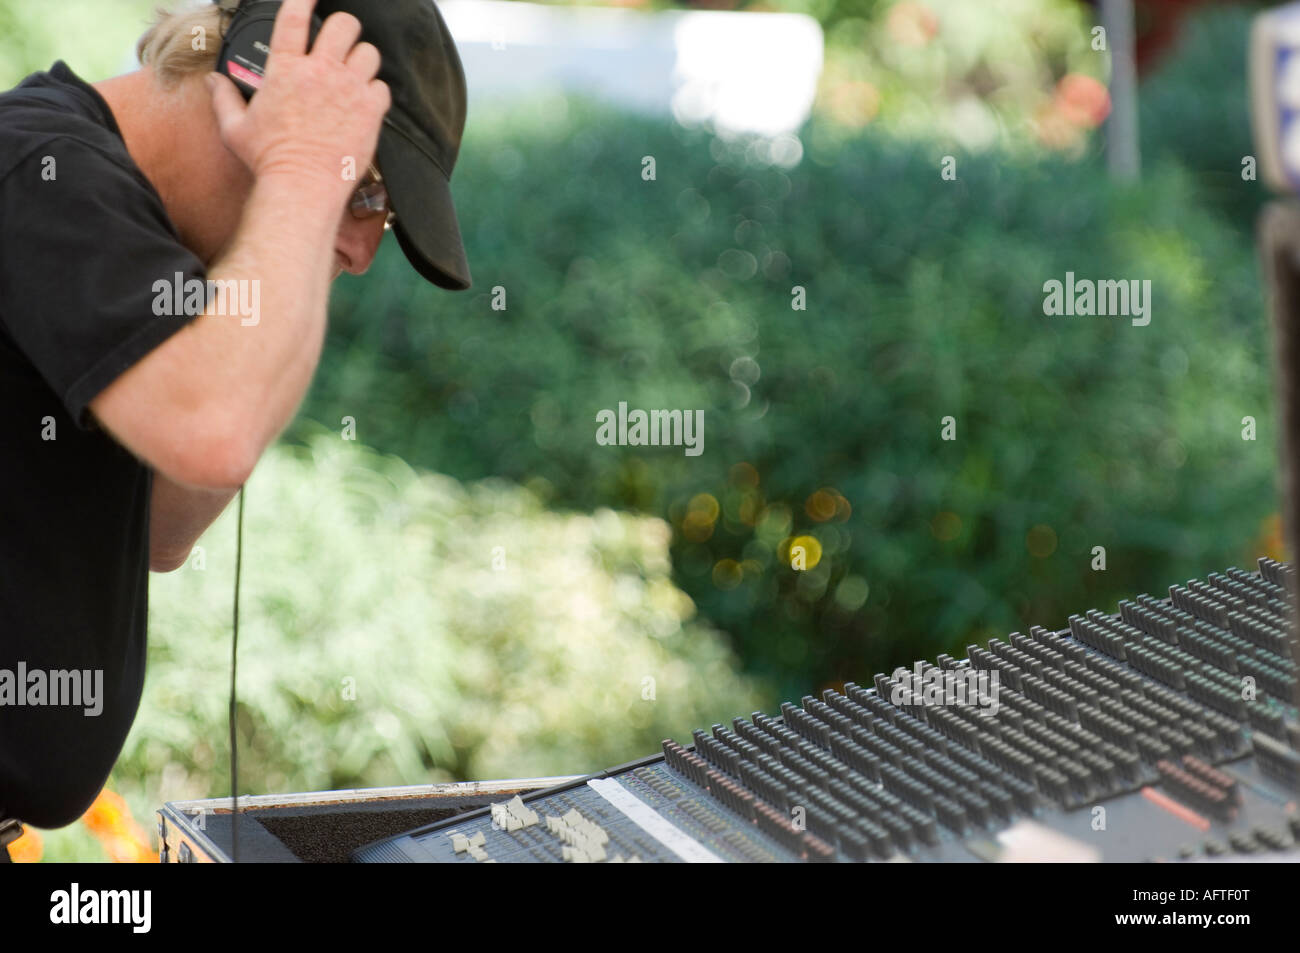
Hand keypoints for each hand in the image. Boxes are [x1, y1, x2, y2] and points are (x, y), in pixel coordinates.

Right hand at [206, 0, 390, 204]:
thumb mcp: (235, 128)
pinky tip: (366, 102)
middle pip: (344, 25)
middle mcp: (320, 72)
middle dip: (344, 28)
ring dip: (363, 59)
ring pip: (368, 52)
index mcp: (285, 69)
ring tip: (355, 73)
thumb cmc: (270, 159)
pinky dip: (376, 92)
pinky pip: (382, 86)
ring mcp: (348, 89)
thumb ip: (224, 98)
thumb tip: (213, 82)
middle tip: (341, 42)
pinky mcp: (370, 110)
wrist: (303, 185)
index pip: (294, 17)